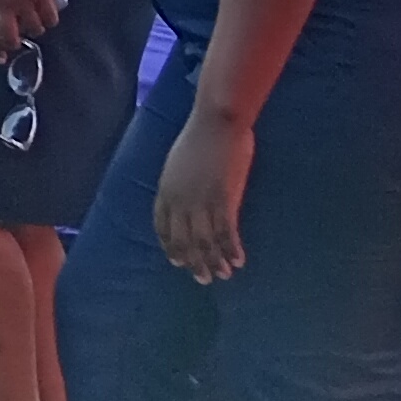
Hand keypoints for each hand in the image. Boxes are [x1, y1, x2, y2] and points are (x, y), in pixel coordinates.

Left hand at [0, 0, 63, 64]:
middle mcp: (5, 5)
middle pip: (10, 36)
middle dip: (13, 44)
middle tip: (18, 42)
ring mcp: (25, 2)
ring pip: (33, 29)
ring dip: (34, 30)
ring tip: (35, 25)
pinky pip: (50, 17)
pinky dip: (50, 20)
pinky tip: (49, 18)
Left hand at [153, 101, 253, 283]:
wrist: (216, 121)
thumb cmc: (199, 138)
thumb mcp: (178, 165)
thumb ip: (180, 187)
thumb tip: (186, 204)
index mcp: (165, 190)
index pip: (162, 227)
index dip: (170, 247)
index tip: (178, 262)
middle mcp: (178, 200)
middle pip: (184, 240)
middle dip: (194, 262)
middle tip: (204, 279)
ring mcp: (200, 200)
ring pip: (206, 240)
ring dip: (215, 261)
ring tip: (224, 274)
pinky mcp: (222, 197)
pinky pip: (226, 231)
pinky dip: (232, 248)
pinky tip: (239, 260)